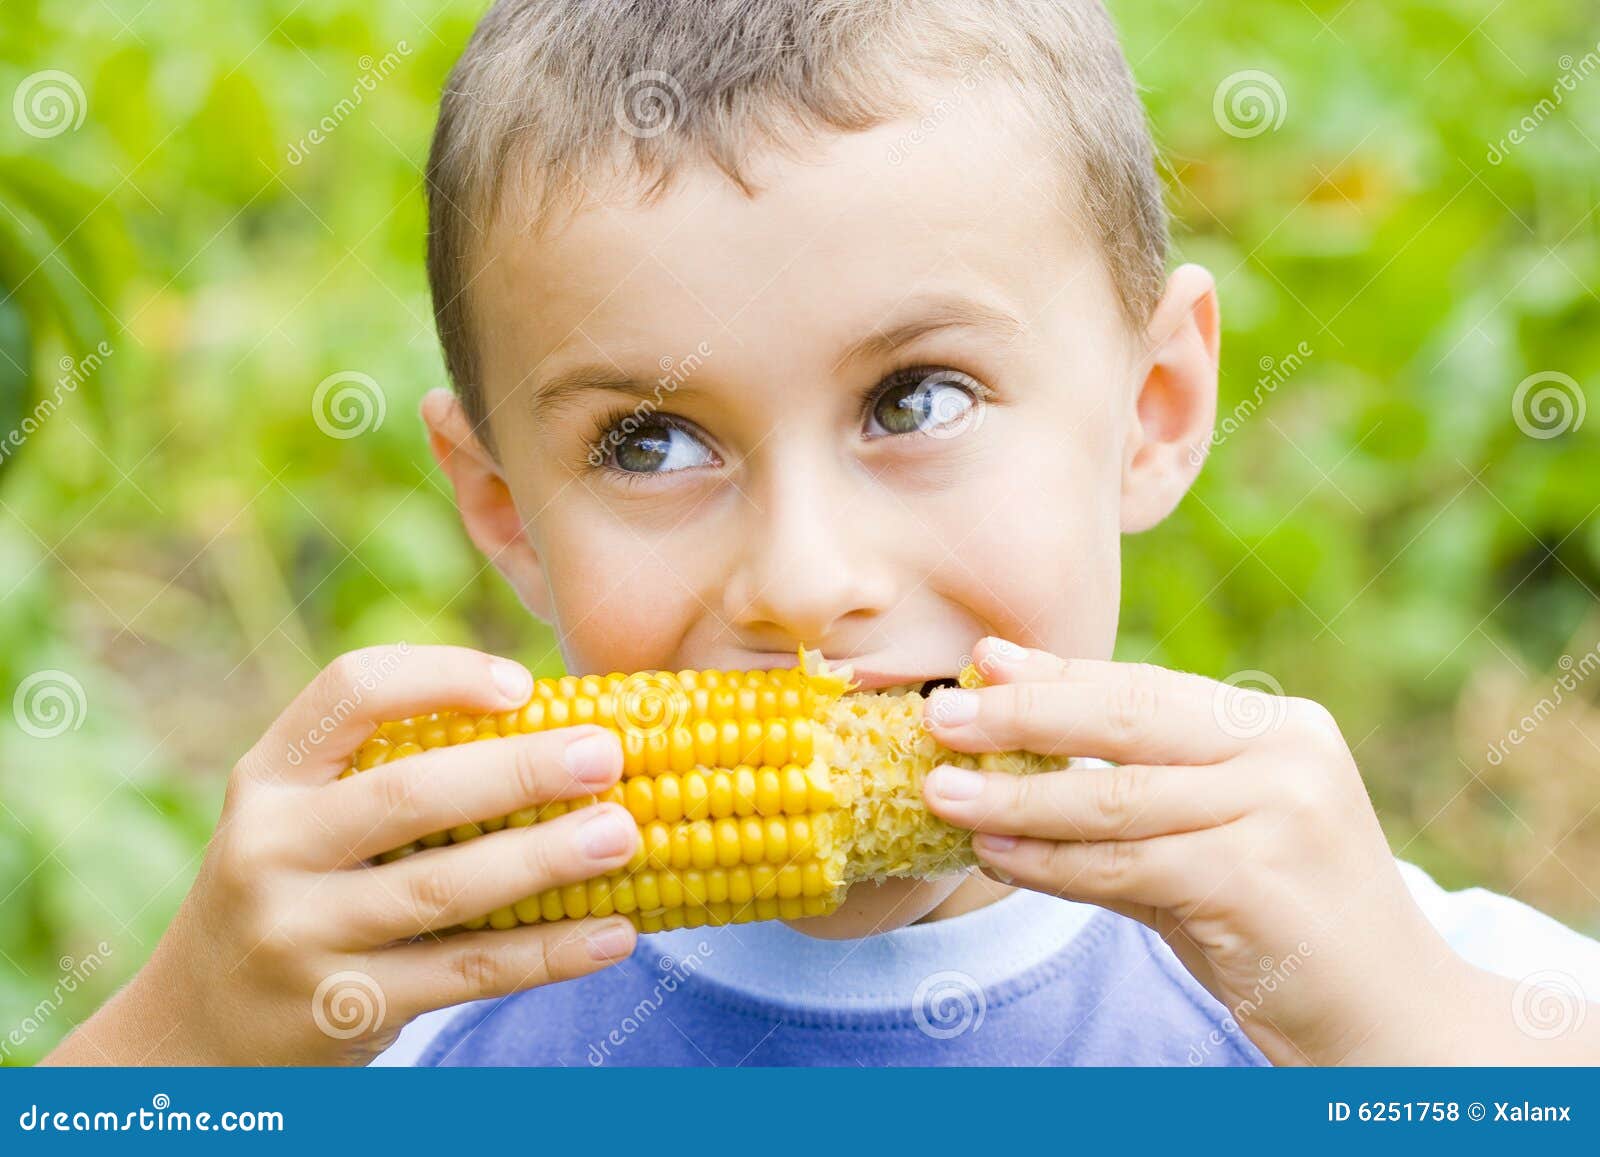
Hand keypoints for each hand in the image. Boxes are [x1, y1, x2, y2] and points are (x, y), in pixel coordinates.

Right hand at [45, 645, 639, 1065]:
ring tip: (623, 835)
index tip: (523, 685)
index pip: (349, 692)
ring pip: (442, 888)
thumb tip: (560, 730)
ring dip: (544, 859)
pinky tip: (613, 933)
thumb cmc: (295, 890)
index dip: (441, 676)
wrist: (199, 1030)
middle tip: (605, 756)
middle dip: (518, 770)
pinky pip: (464, 973)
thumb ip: (390, 772)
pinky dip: (547, 953)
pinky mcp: (342, 1008)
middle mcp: (272, 848)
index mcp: (270, 777)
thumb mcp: (303, 819)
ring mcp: (300, 933)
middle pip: (409, 794)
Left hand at [920, 638, 1491, 1065]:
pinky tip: (998, 858)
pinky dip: (1052, 864)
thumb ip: (1132, 795)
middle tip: (943, 714)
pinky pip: (1127, 867)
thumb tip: (1011, 752)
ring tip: (944, 792)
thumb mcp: (1213, 838)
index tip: (983, 661)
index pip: (1146, 689)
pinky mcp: (1259, 881)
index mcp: (1278, 726)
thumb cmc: (1283, 924)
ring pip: (1115, 798)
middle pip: (1127, 721)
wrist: (1392, 1022)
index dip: (1058, 675)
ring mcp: (1280, 813)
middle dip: (1023, 716)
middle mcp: (1287, 754)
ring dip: (1018, 798)